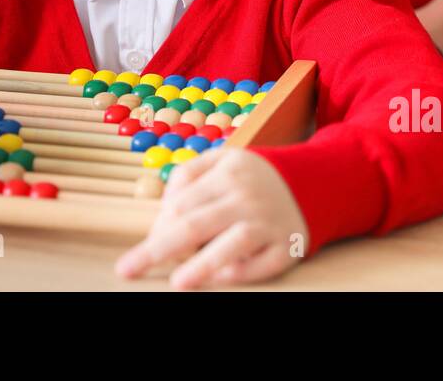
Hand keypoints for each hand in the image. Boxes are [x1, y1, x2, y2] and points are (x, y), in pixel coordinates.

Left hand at [116, 148, 307, 288]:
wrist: (313, 183)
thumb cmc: (253, 177)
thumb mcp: (223, 159)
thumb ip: (188, 175)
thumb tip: (163, 210)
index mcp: (227, 173)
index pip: (180, 204)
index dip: (158, 228)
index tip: (147, 246)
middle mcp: (247, 197)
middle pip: (195, 224)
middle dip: (157, 248)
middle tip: (129, 269)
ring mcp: (269, 222)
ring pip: (232, 245)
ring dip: (203, 265)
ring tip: (178, 282)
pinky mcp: (289, 246)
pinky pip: (264, 264)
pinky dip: (242, 272)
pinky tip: (221, 278)